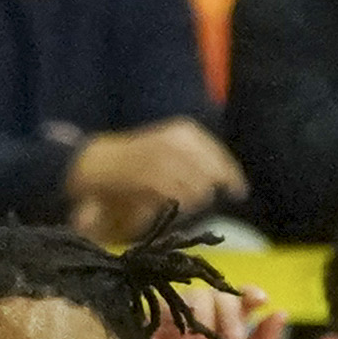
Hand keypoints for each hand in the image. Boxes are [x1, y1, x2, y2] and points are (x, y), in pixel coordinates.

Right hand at [67, 120, 246, 230]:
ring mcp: (159, 156)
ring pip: (193, 181)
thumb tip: (223, 182)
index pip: (216, 153)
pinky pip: (173, 192)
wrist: (97, 164)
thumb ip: (195, 166)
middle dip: (213, 186)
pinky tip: (176, 205)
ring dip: (195, 196)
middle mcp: (174, 140)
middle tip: (209, 199)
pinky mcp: (145, 176)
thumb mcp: (169, 157)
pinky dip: (177, 201)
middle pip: (209, 168)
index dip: (230, 173)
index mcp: (183, 133)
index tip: (240, 191)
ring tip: (188, 202)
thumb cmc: (137, 165)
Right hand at [139, 280, 286, 338]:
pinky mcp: (159, 313)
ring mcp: (183, 311)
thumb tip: (282, 313)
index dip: (251, 294)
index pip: (242, 298)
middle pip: (224, 295)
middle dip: (232, 316)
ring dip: (207, 319)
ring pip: (202, 295)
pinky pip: (175, 301)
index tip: (260, 300)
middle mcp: (207, 313)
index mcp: (228, 325)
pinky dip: (185, 318)